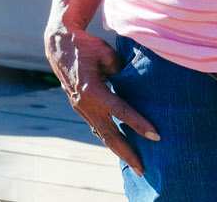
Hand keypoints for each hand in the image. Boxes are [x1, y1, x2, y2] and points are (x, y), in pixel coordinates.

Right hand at [46, 22, 156, 173]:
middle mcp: (86, 104)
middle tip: (143, 169)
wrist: (60, 46)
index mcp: (92, 90)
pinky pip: (98, 127)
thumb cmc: (86, 47)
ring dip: (119, 149)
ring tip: (135, 163)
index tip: (156, 136)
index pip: (121, 111)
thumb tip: (133, 83)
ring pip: (103, 135)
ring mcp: (82, 109)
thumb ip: (121, 70)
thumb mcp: (106, 53)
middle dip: (128, 153)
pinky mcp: (81, 108)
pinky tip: (120, 147)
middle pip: (110, 134)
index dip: (139, 124)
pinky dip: (110, 138)